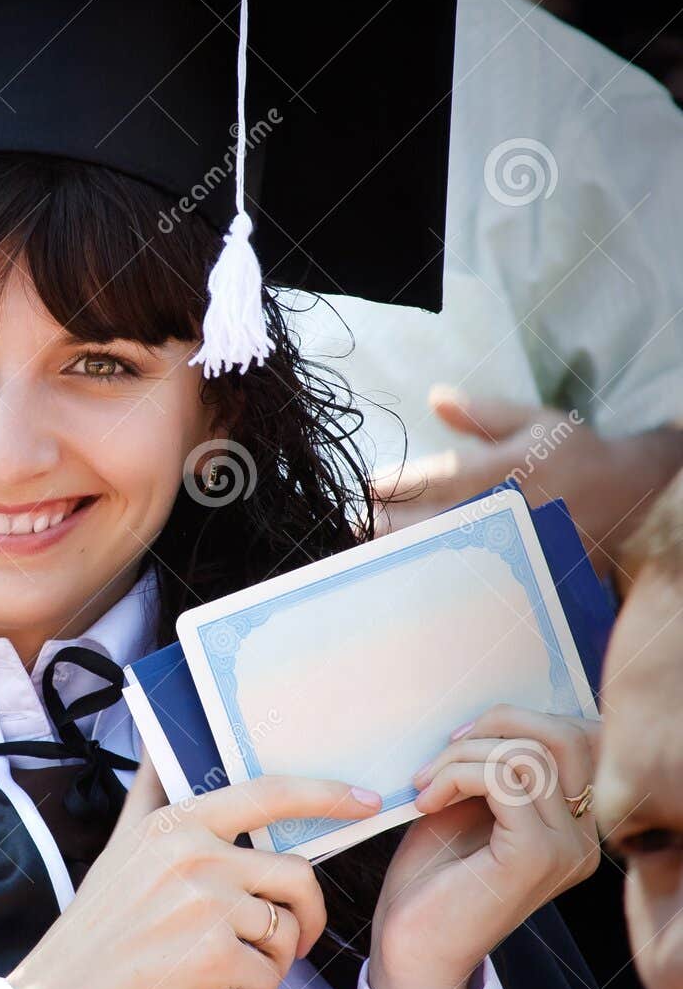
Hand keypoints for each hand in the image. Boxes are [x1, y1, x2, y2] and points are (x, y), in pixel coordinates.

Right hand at [8, 752, 383, 988]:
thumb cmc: (94, 929)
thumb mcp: (119, 847)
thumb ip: (151, 798)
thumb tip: (158, 743)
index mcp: (176, 823)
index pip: (268, 793)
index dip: (326, 794)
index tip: (363, 801)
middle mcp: (194, 854)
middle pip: (297, 874)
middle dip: (308, 916)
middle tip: (294, 941)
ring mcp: (206, 904)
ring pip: (288, 930)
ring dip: (276, 964)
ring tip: (243, 978)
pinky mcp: (213, 956)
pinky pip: (269, 975)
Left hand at [369, 705, 599, 988]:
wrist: (411, 950)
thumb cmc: (431, 883)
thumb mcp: (466, 808)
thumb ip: (493, 768)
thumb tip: (494, 718)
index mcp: (573, 828)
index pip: (576, 741)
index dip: (518, 720)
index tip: (460, 739)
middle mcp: (584, 841)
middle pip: (564, 737)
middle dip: (496, 725)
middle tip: (442, 753)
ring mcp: (566, 850)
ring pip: (527, 755)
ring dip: (461, 758)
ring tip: (424, 786)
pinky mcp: (536, 856)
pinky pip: (503, 781)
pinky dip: (454, 776)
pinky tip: (426, 802)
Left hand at [371, 390, 682, 581]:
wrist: (635, 501)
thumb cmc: (576, 455)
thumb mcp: (534, 422)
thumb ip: (482, 413)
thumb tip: (435, 398)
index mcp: (501, 470)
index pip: (430, 479)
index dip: (390, 486)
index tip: (365, 490)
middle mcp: (502, 513)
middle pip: (425, 526)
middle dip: (384, 527)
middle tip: (354, 528)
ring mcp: (511, 552)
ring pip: (442, 562)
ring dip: (402, 559)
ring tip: (368, 560)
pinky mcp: (523, 580)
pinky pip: (471, 590)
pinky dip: (439, 590)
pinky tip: (413, 590)